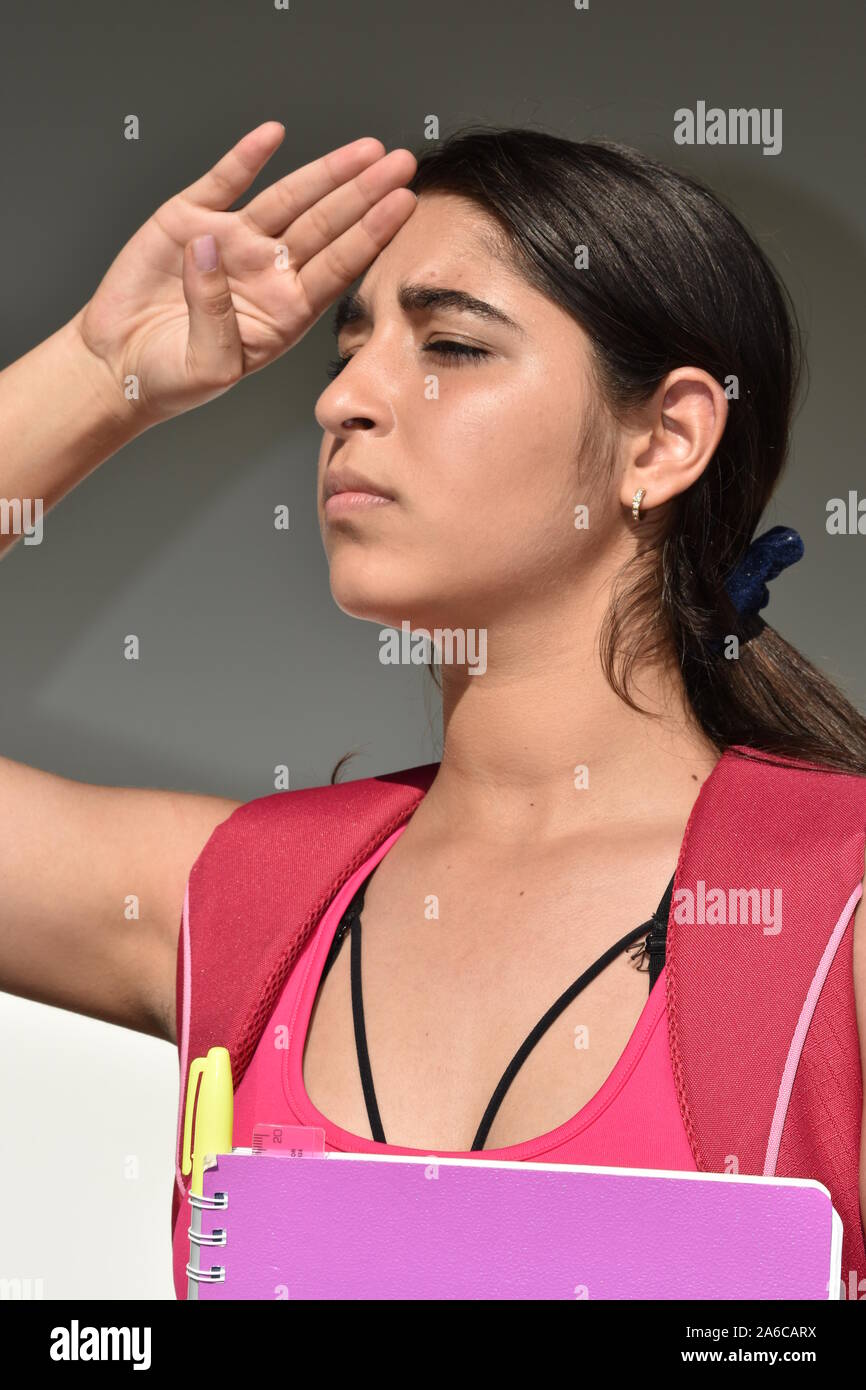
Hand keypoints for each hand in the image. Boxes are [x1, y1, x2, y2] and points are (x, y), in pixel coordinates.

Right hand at [76, 123, 417, 423]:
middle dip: (364, 193)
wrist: (116, 364)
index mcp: (285, 310)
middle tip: (401, 164)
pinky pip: (225, 181)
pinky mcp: (189, 219)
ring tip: (366, 149)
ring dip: (326, 172)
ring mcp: (232, 241)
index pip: (338, 265)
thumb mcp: (207, 366)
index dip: (371, 234)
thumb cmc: (170, 378)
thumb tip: (208, 249)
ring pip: (288, 198)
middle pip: (325, 224)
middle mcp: (267, 270)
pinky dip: (247, 157)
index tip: (402, 206)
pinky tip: (274, 134)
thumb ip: (216, 316)